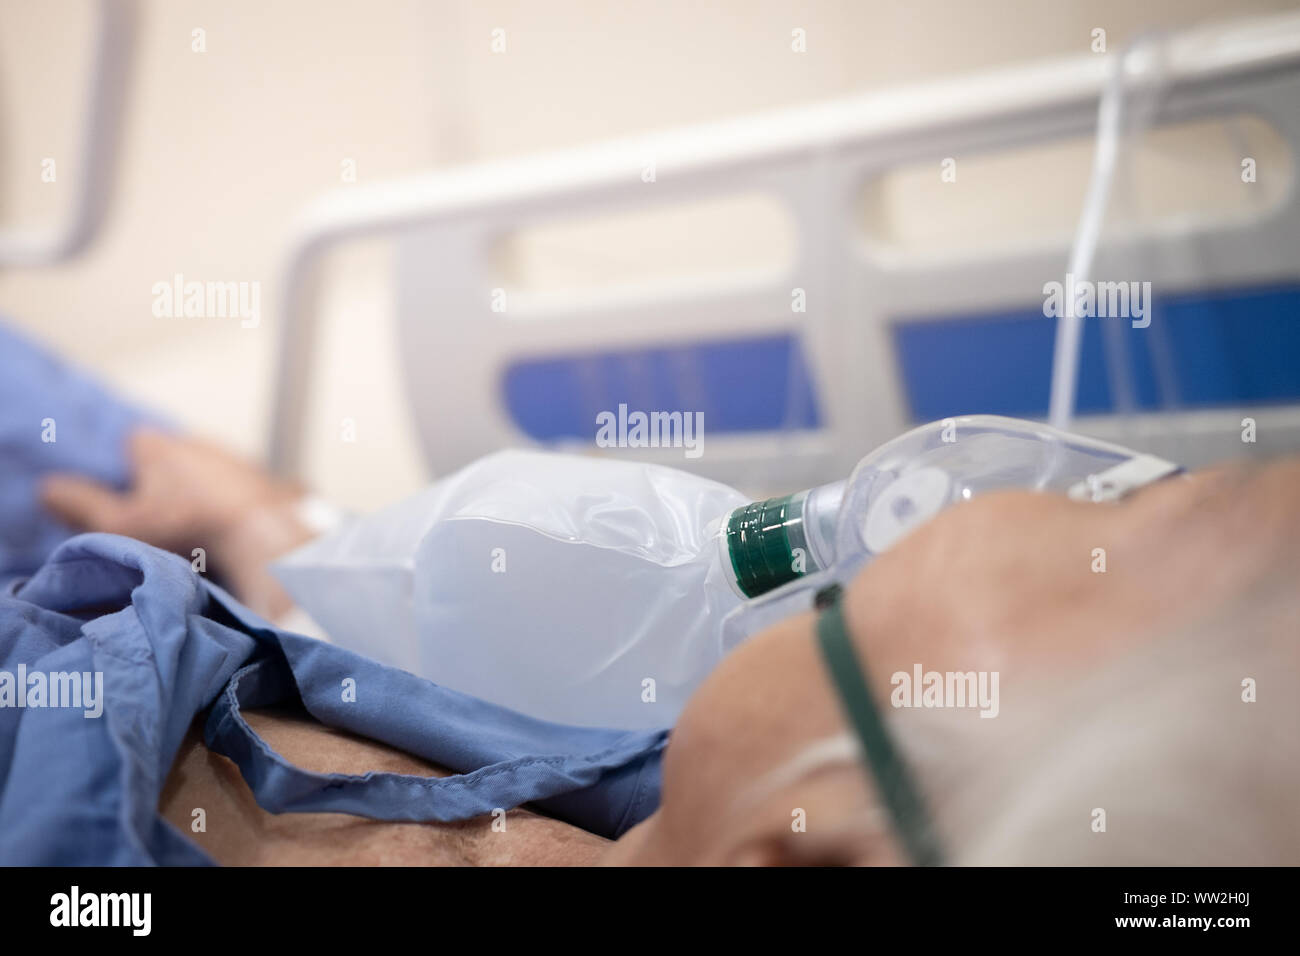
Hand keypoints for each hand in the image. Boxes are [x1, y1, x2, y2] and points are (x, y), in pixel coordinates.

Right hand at [40, 427, 315, 618]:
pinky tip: (234, 532)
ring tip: (200, 532)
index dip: (127, 474)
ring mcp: (235, 457)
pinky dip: (236, 506)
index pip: (131, 445)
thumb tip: (48, 489)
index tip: (131, 505)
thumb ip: (81, 505)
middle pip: (171, 460)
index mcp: (157, 444)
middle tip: (164, 523)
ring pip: (208, 474)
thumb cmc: (187, 526)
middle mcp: (197, 441)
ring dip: (203, 495)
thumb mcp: (120, 524)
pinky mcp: (265, 478)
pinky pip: (243, 490)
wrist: (264, 532)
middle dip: (165, 485)